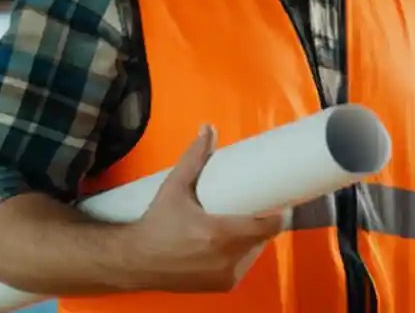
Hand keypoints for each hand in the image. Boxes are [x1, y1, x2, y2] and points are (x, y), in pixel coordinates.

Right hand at [126, 123, 285, 291]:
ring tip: (247, 221)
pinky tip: (238, 242)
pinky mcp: (222, 286)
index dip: (278, 213)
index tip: (279, 200)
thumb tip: (208, 129)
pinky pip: (243, 265)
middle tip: (258, 205)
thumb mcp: (174, 188)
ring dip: (254, 239)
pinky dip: (243, 254)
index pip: (269, 226)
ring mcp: (226, 276)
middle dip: (263, 222)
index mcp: (221, 235)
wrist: (135, 261)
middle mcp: (227, 259)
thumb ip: (193, 159)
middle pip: (263, 238)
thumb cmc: (156, 224)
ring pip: (254, 252)